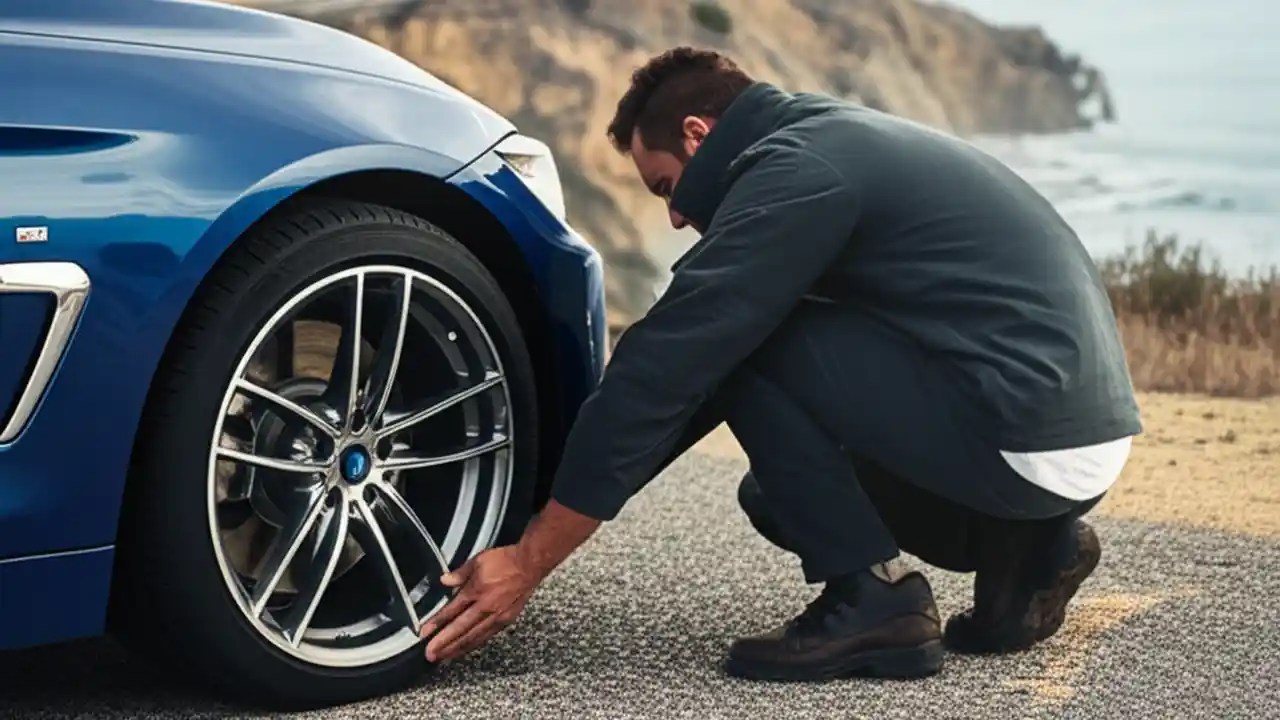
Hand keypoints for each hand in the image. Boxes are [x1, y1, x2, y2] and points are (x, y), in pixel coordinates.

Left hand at [420, 545, 540, 662]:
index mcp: (476, 591)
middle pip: (460, 630)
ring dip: (457, 648)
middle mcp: (486, 607)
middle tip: (430, 654)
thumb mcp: (478, 560)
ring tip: (444, 657)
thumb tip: (444, 580)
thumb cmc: (506, 561)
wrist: (530, 565)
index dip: (437, 623)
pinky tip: (465, 649)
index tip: (425, 633)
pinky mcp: (506, 620)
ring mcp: (497, 616)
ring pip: (473, 637)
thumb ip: (460, 573)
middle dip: (443, 644)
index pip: (452, 611)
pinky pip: (486, 636)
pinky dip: (473, 644)